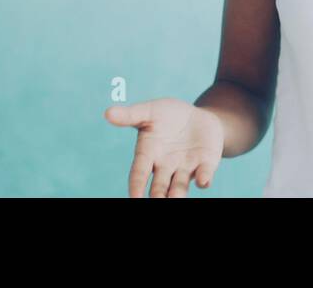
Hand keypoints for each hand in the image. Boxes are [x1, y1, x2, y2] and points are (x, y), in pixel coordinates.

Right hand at [105, 98, 224, 197]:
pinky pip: (205, 175)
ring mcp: (185, 168)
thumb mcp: (150, 111)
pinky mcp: (205, 164)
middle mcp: (165, 166)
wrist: (197, 117)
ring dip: (178, 193)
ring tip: (175, 199)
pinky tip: (203, 181)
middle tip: (157, 200)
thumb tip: (107, 113)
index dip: (136, 185)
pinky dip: (204, 179)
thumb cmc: (168, 115)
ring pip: (180, 186)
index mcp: (148, 154)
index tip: (134, 197)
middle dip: (158, 195)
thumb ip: (131, 115)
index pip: (139, 173)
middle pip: (160, 186)